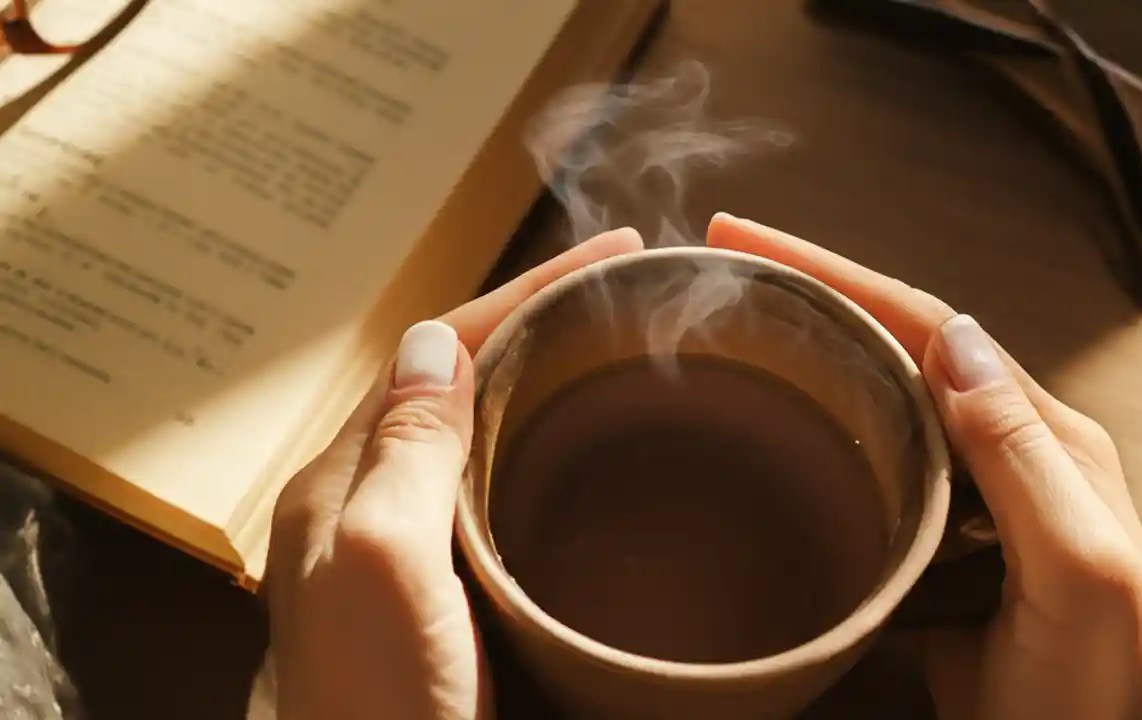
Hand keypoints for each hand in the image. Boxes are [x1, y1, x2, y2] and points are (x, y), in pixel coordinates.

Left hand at [262, 228, 642, 719]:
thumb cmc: (380, 703)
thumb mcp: (382, 564)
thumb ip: (405, 451)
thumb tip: (433, 337)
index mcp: (343, 483)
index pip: (436, 353)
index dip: (524, 293)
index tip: (617, 252)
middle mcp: (374, 504)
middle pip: (459, 383)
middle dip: (537, 323)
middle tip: (627, 292)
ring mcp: (414, 551)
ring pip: (482, 435)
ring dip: (543, 379)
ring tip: (620, 346)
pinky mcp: (455, 593)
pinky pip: (500, 494)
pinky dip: (548, 449)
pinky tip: (592, 450)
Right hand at [706, 214, 1141, 719]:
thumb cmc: (1099, 687)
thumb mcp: (1077, 567)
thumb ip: (1023, 457)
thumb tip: (954, 341)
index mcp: (1039, 438)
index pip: (925, 324)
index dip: (833, 271)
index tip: (744, 239)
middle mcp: (1001, 451)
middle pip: (895, 343)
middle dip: (813, 292)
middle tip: (724, 269)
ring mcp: (964, 498)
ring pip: (877, 396)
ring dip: (813, 350)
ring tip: (736, 327)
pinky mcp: (932, 545)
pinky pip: (869, 463)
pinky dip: (817, 430)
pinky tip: (776, 432)